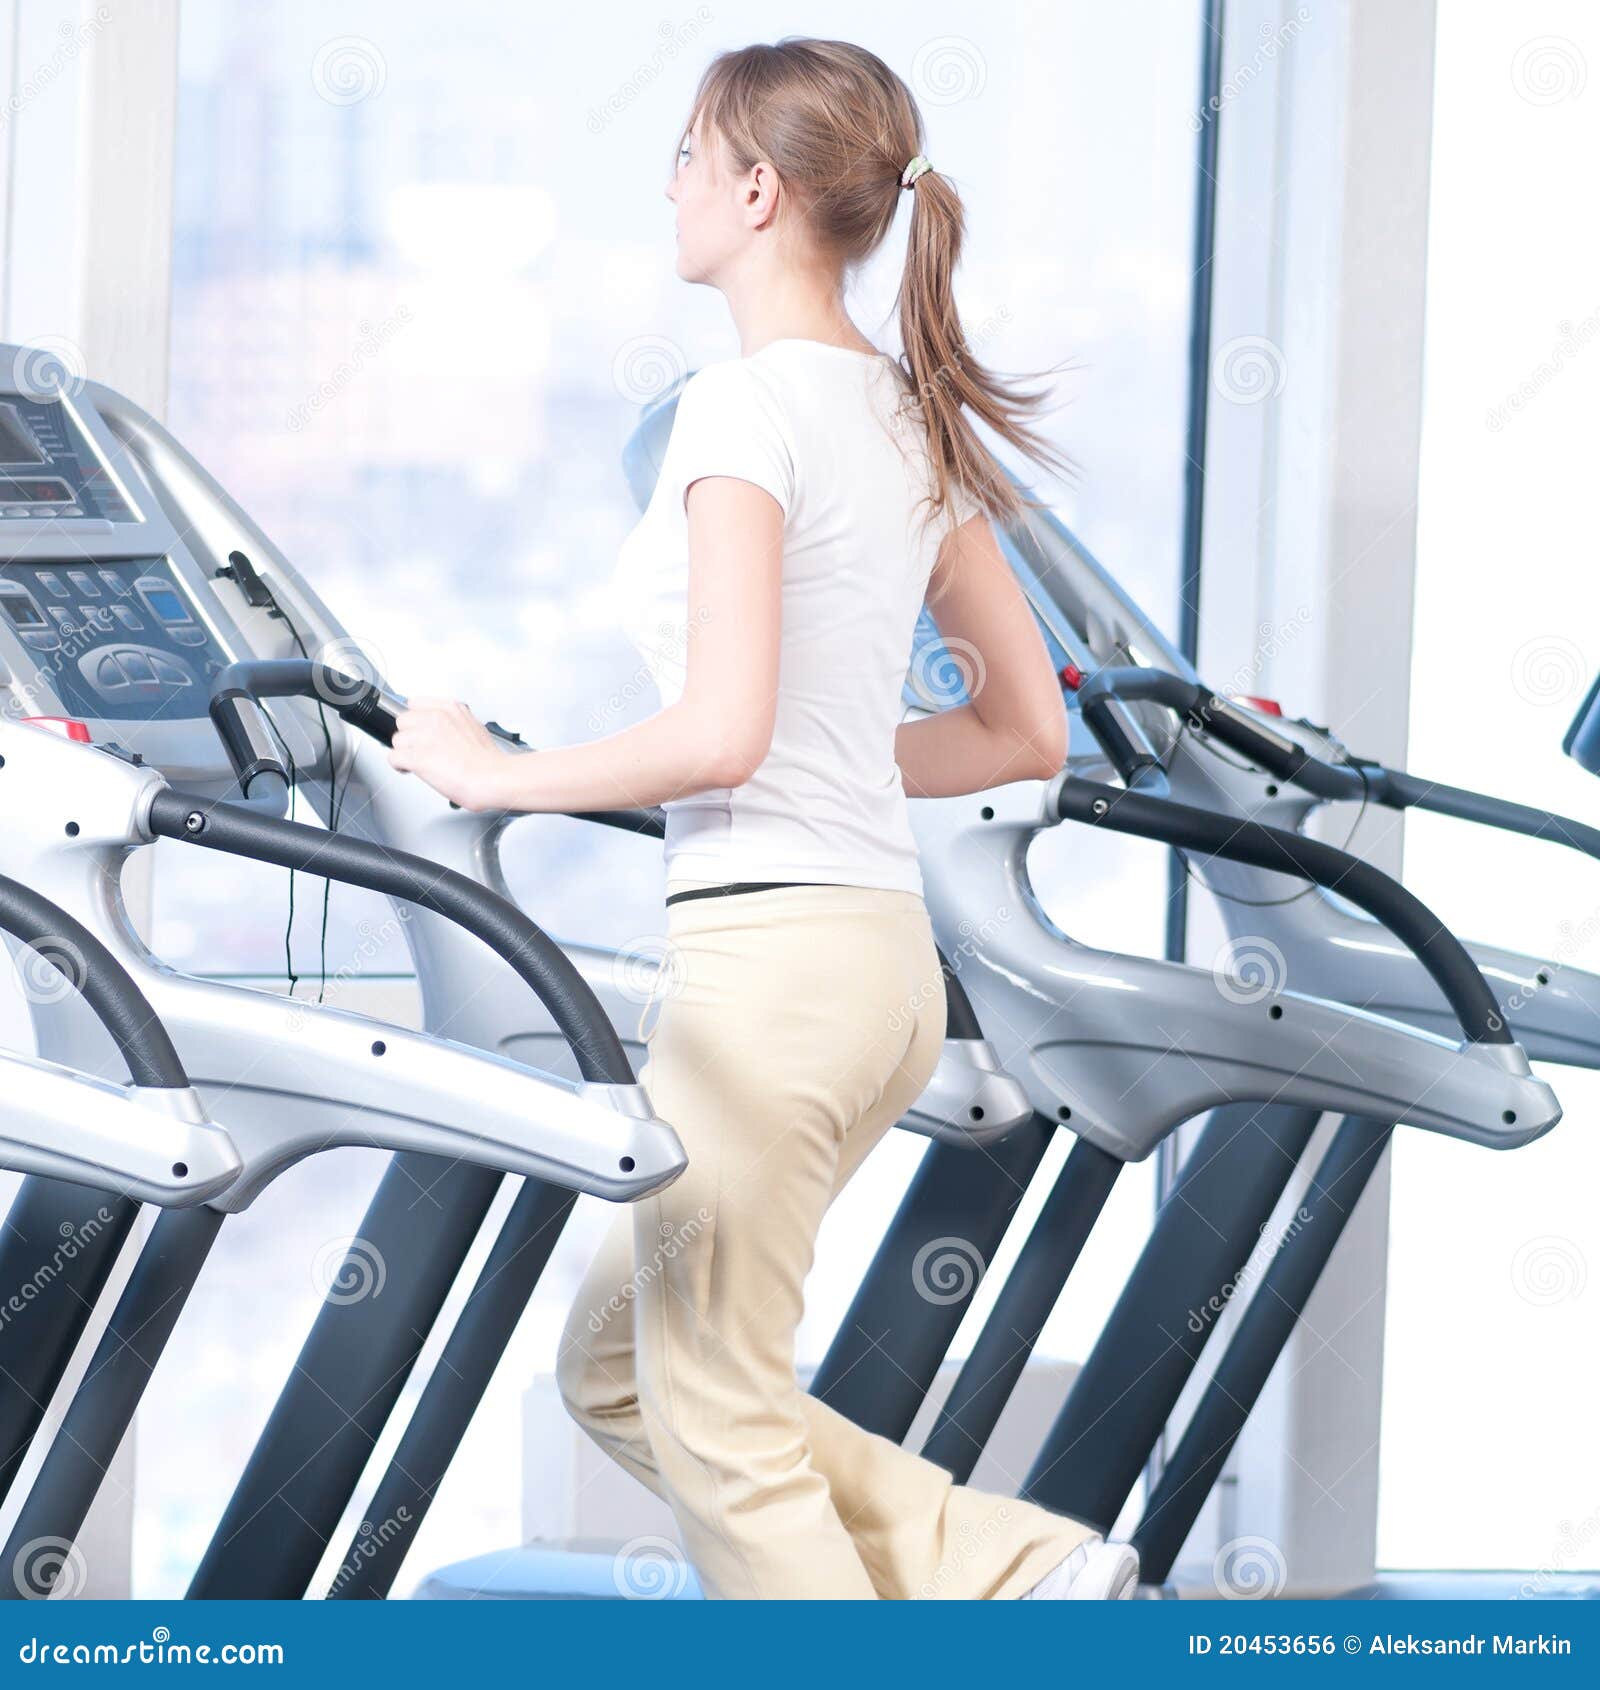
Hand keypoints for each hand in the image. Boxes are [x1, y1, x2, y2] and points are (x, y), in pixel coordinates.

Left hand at [388, 697, 507, 811]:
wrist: (493, 778)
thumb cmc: (488, 761)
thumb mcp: (475, 727)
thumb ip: (454, 722)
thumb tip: (444, 729)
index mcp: (449, 709)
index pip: (414, 704)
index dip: (417, 722)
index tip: (421, 731)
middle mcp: (435, 718)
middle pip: (402, 722)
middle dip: (410, 737)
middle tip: (422, 750)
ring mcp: (424, 736)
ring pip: (397, 741)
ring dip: (406, 753)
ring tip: (421, 763)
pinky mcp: (416, 757)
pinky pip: (393, 758)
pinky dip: (401, 767)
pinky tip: (412, 770)